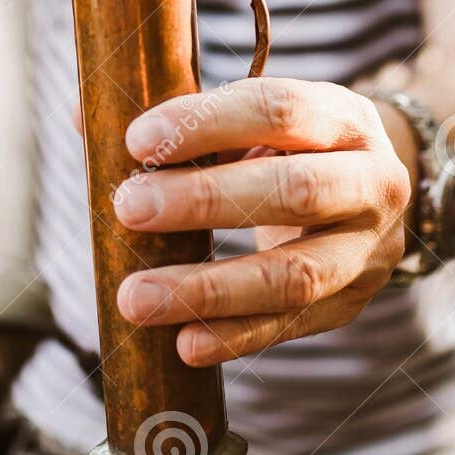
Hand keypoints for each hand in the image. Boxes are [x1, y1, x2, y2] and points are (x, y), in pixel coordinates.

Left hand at [111, 77, 411, 366]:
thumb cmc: (291, 146)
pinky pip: (293, 326)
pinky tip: (184, 344)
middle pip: (293, 191)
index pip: (278, 110)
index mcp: (341, 117)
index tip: (136, 140)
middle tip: (128, 208)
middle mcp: (371, 180)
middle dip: (204, 201)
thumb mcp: (255, 118)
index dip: (206, 122)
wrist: (372, 190)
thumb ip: (179, 116)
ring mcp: (369, 249)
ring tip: (135, 298)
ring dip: (208, 290)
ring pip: (295, 274)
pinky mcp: (354, 303)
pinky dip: (236, 337)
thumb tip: (82, 114)